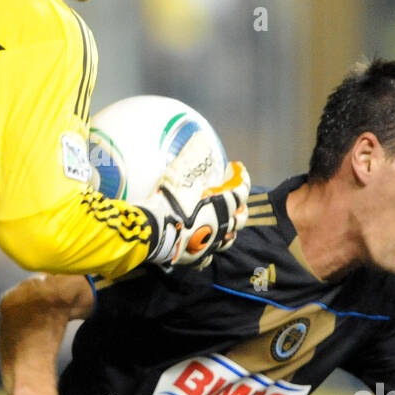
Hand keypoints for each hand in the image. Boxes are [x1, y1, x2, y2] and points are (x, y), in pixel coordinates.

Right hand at [139, 133, 250, 267]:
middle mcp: (221, 225)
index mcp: (222, 204)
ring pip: (228, 239)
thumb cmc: (168, 200)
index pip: (241, 190)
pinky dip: (208, 249)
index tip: (238, 169)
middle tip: (235, 200)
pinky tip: (204, 246)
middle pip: (240, 218)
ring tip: (225, 223)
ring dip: (229, 230)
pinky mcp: (196, 258)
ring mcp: (210, 243)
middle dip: (241, 207)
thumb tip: (200, 136)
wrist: (153, 232)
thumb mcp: (178, 172)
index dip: (242, 177)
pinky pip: (208, 256)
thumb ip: (191, 154)